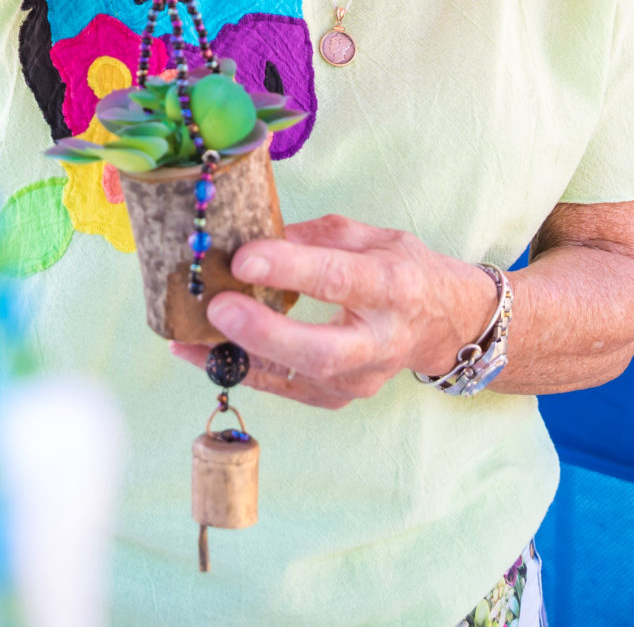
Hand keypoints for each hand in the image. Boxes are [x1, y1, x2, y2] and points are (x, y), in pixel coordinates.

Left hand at [169, 215, 499, 409]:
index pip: (337, 279)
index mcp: (392, 286)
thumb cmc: (405, 270)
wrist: (446, 325)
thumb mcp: (373, 236)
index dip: (289, 269)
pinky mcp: (339, 398)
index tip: (243, 258)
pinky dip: (240, 370)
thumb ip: (316, 236)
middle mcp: (379, 340)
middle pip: (320, 350)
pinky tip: (200, 354)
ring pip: (296, 377)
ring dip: (238, 356)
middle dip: (264, 333)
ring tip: (188, 337)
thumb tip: (255, 235)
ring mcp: (361, 378)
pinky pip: (284, 389)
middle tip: (218, 309)